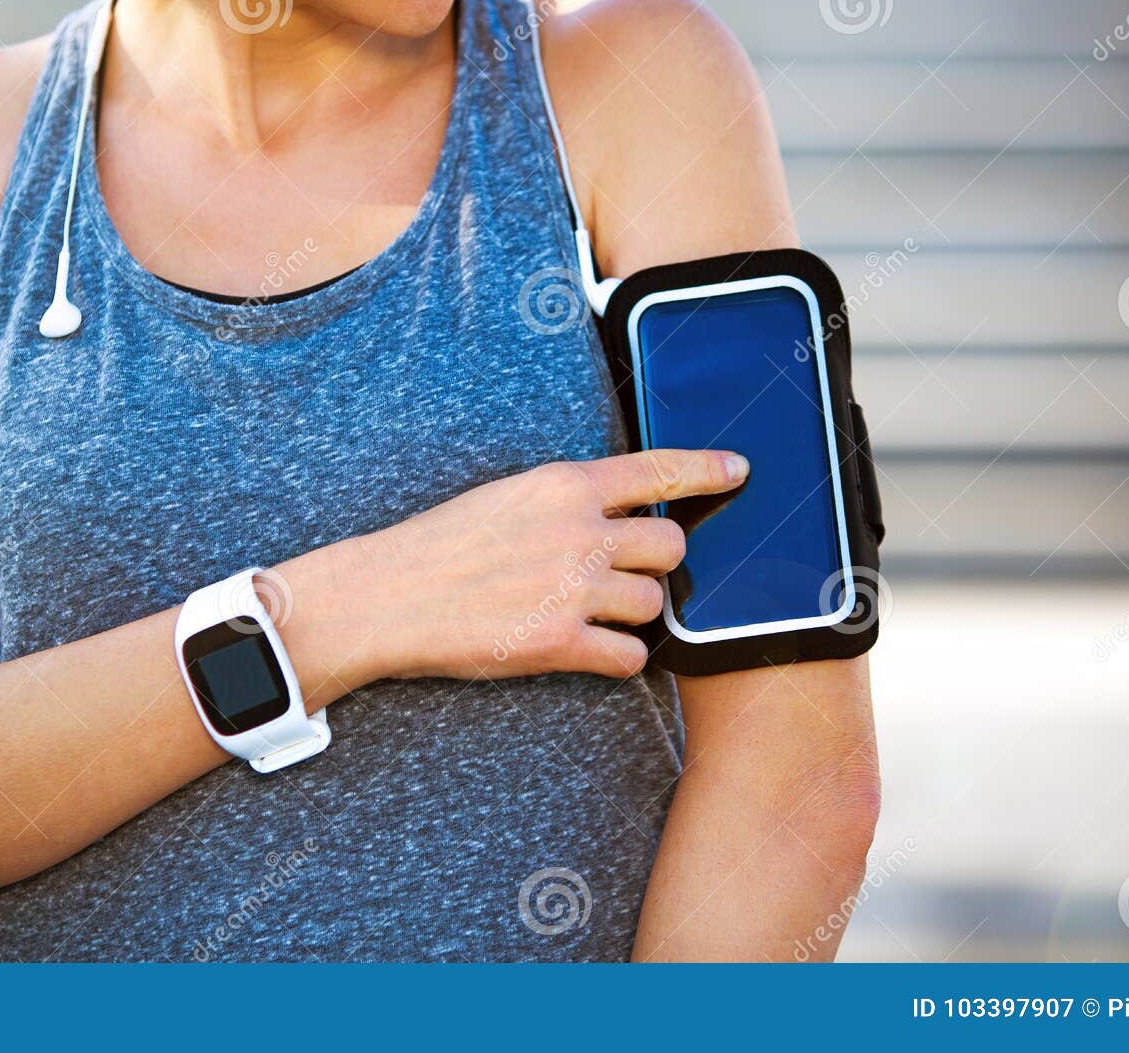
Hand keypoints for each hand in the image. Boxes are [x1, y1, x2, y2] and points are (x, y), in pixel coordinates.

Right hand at [355, 449, 748, 681]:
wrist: (390, 595)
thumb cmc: (439, 546)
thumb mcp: (508, 497)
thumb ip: (566, 502)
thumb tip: (616, 516)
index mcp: (563, 486)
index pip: (658, 470)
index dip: (707, 470)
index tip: (738, 470)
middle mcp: (578, 532)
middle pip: (670, 546)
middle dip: (656, 563)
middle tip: (623, 573)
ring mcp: (572, 588)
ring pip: (654, 604)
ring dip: (634, 613)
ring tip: (592, 613)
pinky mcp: (560, 643)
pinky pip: (629, 657)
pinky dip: (618, 658)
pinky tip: (590, 650)